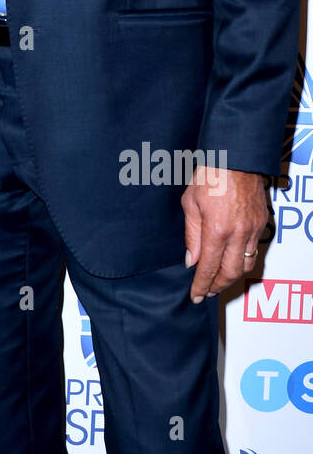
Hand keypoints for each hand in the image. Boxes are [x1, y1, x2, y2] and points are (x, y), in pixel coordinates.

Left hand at [181, 166, 267, 302]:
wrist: (236, 157)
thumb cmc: (210, 175)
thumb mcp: (190, 203)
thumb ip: (192, 235)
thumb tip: (191, 261)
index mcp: (217, 230)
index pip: (209, 268)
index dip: (202, 285)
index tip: (196, 296)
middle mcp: (238, 233)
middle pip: (231, 273)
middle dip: (218, 286)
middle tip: (207, 292)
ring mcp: (254, 229)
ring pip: (246, 265)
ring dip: (232, 276)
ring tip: (218, 280)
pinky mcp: (262, 223)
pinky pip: (254, 250)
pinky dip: (244, 260)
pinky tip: (233, 260)